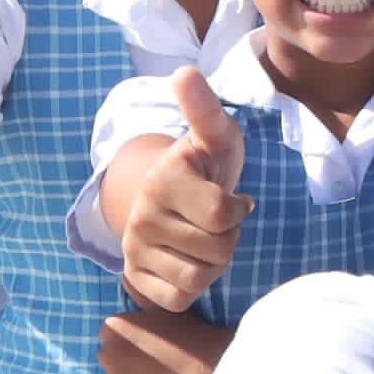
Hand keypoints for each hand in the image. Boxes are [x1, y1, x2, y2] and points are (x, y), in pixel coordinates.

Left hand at [101, 304, 232, 373]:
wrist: (209, 365)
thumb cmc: (187, 331)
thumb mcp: (163, 307)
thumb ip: (139, 294)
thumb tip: (124, 278)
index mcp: (111, 329)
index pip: (111, 335)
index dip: (131, 338)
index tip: (151, 341)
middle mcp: (106, 355)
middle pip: (111, 357)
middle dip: (126, 358)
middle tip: (155, 358)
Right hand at [120, 66, 254, 311]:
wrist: (174, 195)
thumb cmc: (205, 165)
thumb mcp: (215, 136)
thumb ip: (204, 109)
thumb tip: (184, 72)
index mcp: (162, 180)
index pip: (222, 215)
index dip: (238, 211)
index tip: (235, 200)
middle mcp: (141, 216)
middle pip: (216, 252)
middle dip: (229, 239)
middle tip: (219, 223)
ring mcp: (134, 250)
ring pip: (198, 280)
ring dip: (214, 265)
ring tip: (206, 241)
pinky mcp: (135, 278)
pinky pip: (177, 300)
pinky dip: (192, 287)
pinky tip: (190, 262)